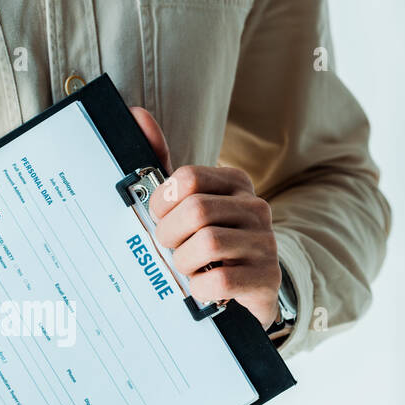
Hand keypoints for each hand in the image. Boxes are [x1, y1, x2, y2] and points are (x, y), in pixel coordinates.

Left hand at [130, 107, 281, 327]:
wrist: (247, 289)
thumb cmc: (209, 245)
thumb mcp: (186, 206)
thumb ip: (162, 168)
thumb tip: (137, 115)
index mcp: (234, 183)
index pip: (187, 179)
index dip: (162, 203)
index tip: (160, 219)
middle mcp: (255, 207)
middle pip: (196, 211)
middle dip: (170, 236)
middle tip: (171, 249)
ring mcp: (265, 242)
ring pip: (207, 244)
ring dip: (184, 263)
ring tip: (189, 269)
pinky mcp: (267, 278)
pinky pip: (220, 280)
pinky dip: (200, 289)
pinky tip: (203, 289)